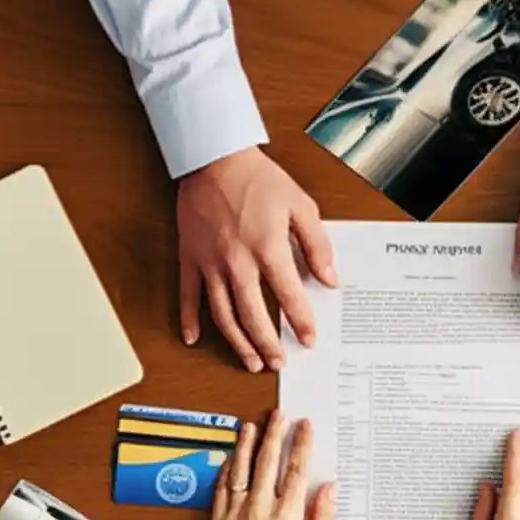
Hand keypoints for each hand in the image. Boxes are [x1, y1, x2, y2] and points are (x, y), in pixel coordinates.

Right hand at [178, 147, 337, 371]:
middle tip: (278, 362)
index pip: (288, 296)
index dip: (301, 322)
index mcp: (267, 248)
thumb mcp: (300, 206)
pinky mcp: (190, 257)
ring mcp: (210, 262)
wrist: (214, 157)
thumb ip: (318, 245)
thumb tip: (330, 279)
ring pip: (222, 314)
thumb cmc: (259, 179)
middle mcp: (237, 262)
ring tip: (250, 361)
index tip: (309, 339)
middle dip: (268, 345)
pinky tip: (194, 339)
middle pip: (253, 316)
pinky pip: (188, 295)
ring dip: (237, 342)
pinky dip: (189, 319)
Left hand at [204, 413, 335, 519]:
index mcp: (286, 517)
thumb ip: (321, 519)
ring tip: (250, 425)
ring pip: (242, 469)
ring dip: (247, 445)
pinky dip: (228, 469)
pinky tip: (232, 458)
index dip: (302, 445)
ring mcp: (236, 513)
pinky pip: (222, 487)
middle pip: (268, 462)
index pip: (297, 471)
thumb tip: (329, 489)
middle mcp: (260, 509)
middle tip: (280, 414)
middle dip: (275, 434)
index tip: (305, 426)